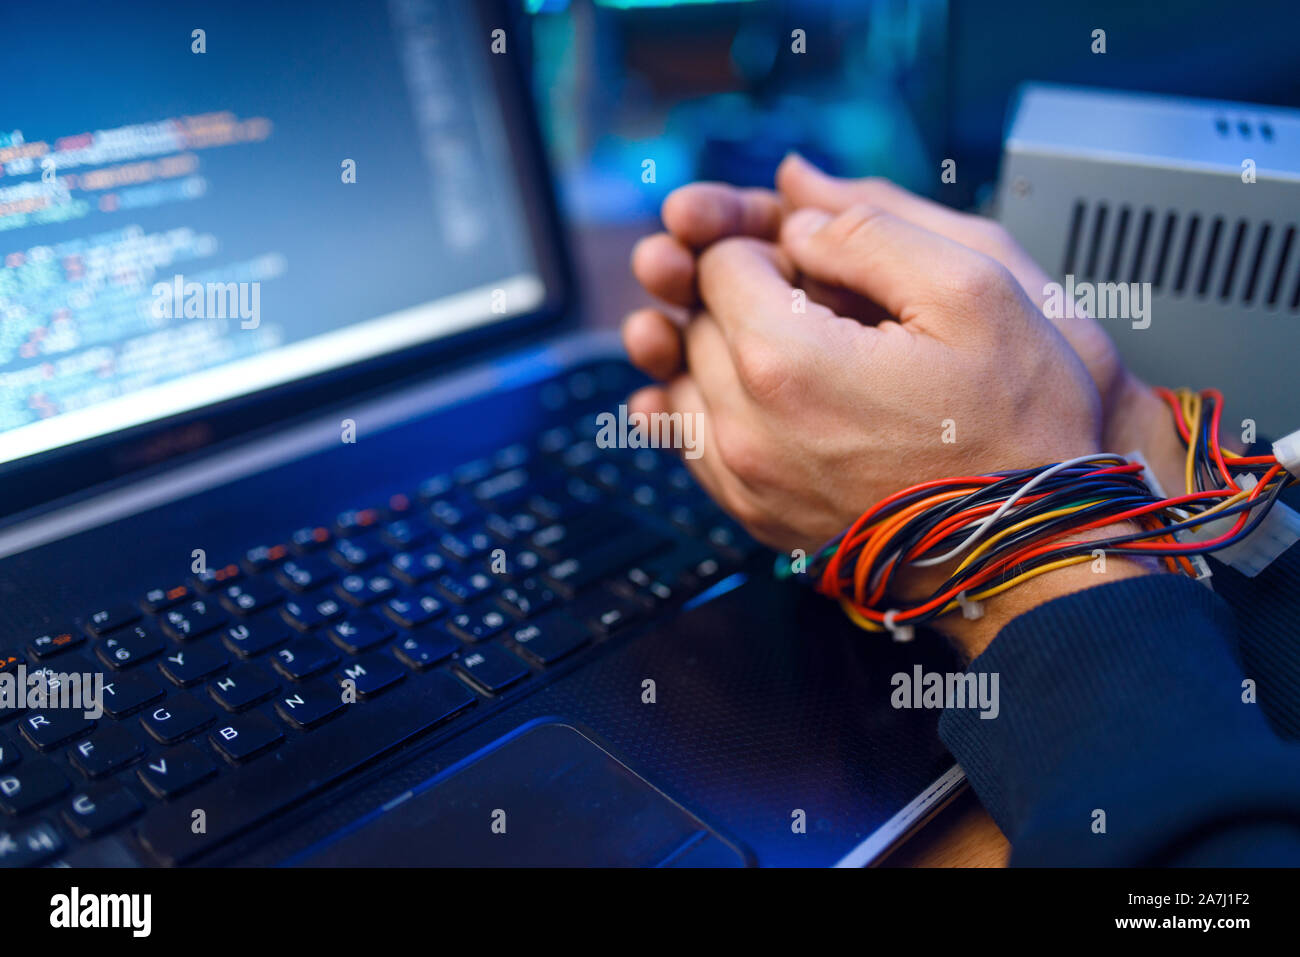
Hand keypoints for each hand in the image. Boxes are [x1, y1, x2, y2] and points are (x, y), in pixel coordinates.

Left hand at [630, 201, 1103, 548]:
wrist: (1027, 550)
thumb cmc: (1016, 431)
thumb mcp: (975, 290)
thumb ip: (871, 231)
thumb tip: (798, 218)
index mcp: (785, 359)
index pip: (718, 261)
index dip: (767, 245)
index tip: (812, 262)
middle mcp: (745, 426)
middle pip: (697, 320)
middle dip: (742, 296)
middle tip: (808, 300)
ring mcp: (744, 481)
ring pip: (683, 381)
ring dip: (719, 352)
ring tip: (784, 345)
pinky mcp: (753, 517)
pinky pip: (694, 445)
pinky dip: (711, 409)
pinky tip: (752, 396)